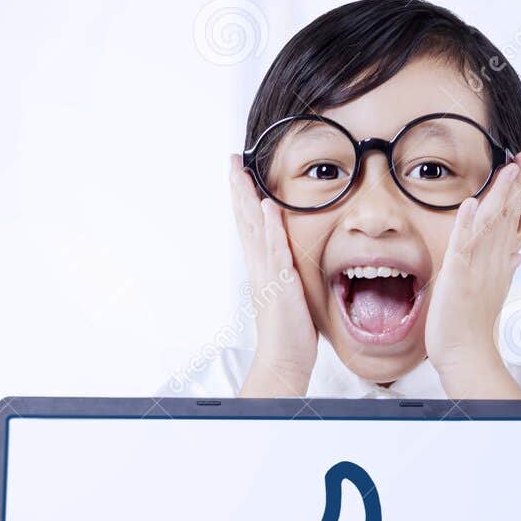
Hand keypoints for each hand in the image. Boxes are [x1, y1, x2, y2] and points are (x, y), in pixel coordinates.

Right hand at [228, 155, 317, 395]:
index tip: (238, 173)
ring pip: (255, 229)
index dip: (243, 198)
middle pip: (245, 220)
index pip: (250, 226)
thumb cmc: (289, 331)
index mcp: (262, 268)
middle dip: (238, 189)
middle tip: (231, 160)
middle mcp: (259, 267)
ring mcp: (267, 274)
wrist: (284, 360)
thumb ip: (284, 271)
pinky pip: (275, 251)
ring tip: (242, 172)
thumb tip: (287, 255)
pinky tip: (269, 207)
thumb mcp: (287, 293)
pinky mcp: (279, 285)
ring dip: (248, 199)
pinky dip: (272, 228)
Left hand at [424, 151, 520, 396]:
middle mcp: (494, 260)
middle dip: (514, 183)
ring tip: (508, 167)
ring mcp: (479, 266)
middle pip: (506, 214)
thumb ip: (505, 271)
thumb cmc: (473, 326)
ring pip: (491, 223)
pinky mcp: (460, 275)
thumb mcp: (491, 292)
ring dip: (498, 194)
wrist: (466, 353)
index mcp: (499, 261)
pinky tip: (470, 203)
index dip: (515, 192)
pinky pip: (464, 244)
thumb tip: (518, 256)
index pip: (509, 219)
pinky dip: (468, 224)